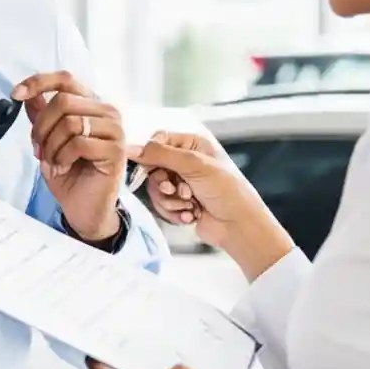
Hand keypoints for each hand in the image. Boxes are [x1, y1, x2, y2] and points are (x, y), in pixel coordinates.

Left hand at [12, 71, 124, 241]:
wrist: (83, 208)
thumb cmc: (69, 174)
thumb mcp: (47, 140)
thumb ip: (41, 115)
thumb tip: (27, 93)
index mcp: (90, 104)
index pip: (66, 79)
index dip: (39, 82)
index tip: (17, 94)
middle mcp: (107, 112)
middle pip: (63, 101)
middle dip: (41, 127)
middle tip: (38, 149)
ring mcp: (114, 130)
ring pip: (70, 122)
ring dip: (52, 145)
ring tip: (53, 161)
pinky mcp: (116, 150)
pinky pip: (79, 143)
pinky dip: (63, 157)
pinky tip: (64, 167)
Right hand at [135, 132, 294, 279]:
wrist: (239, 227)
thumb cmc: (226, 190)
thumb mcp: (193, 165)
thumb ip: (160, 154)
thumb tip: (130, 148)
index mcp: (192, 145)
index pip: (158, 142)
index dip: (151, 155)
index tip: (150, 168)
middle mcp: (187, 163)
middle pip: (153, 168)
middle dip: (163, 184)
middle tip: (174, 190)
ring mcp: (183, 184)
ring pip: (157, 190)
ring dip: (171, 201)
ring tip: (190, 204)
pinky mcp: (181, 204)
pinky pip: (163, 206)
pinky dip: (175, 212)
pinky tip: (192, 214)